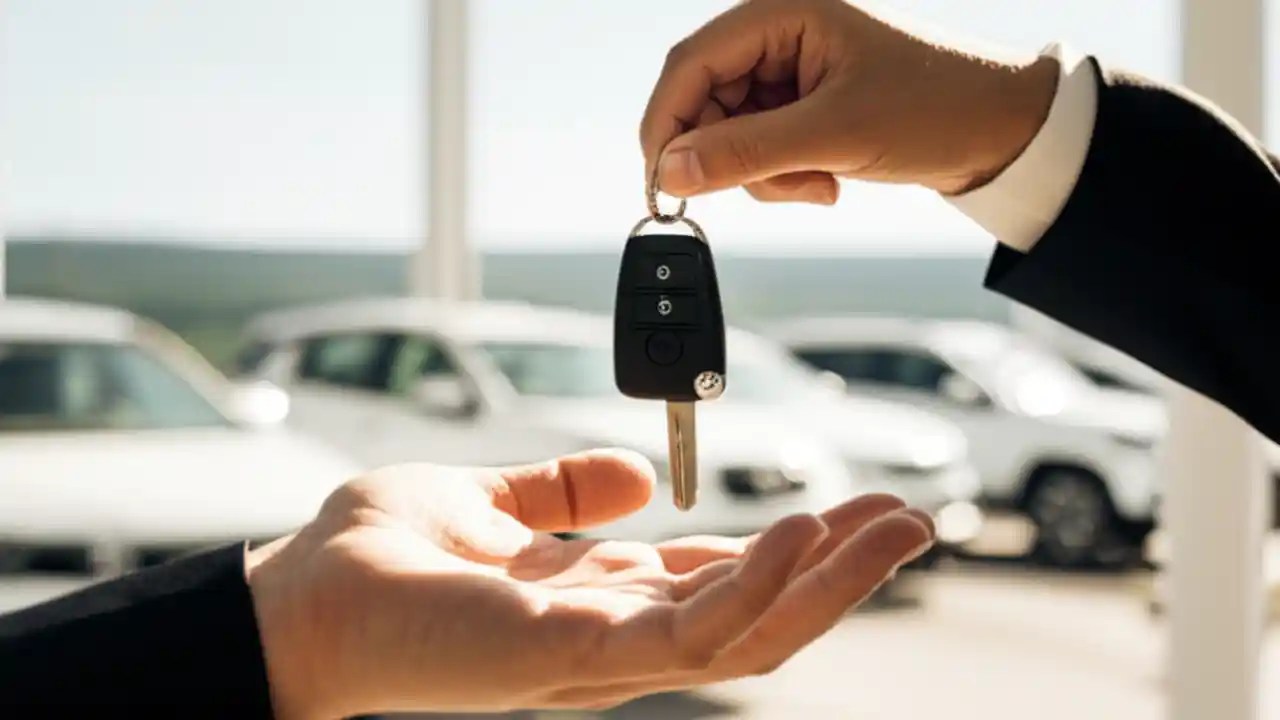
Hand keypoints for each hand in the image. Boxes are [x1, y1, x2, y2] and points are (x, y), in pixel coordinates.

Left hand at [246, 449, 934, 717]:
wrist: (298, 599)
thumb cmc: (377, 558)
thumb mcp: (490, 498)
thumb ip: (562, 488)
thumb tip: (638, 475)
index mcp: (599, 595)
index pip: (721, 579)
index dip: (795, 550)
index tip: (858, 506)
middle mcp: (612, 634)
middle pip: (756, 613)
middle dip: (840, 572)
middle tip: (916, 520)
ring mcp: (598, 655)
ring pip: (748, 637)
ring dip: (827, 585)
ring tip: (895, 528)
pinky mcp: (572, 658)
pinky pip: (692, 635)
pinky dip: (757, 588)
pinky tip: (804, 539)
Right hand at [641, 0, 1059, 199]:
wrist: (1007, 130)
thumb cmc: (940, 106)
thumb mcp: (835, 134)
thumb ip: (746, 152)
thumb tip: (671, 171)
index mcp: (785, 10)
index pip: (691, 62)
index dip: (668, 123)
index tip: (661, 179)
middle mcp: (783, 32)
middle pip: (706, 101)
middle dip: (731, 156)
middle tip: (771, 186)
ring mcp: (794, 71)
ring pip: (731, 133)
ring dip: (763, 173)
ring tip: (817, 183)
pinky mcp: (807, 105)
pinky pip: (762, 147)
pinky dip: (783, 175)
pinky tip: (825, 181)